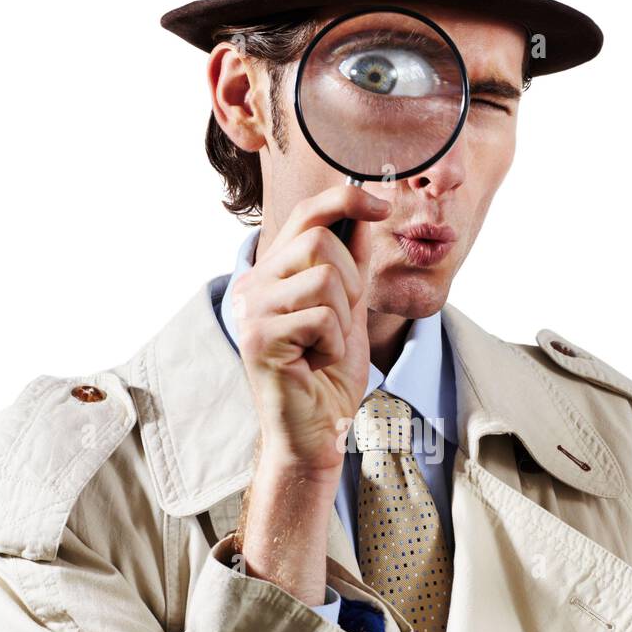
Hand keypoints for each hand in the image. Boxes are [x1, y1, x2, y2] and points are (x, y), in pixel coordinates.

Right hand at [232, 184, 390, 479]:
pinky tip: (318, 362)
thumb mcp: (348, 310)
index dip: (344, 198)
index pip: (304, 213)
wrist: (316, 433)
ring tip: (327, 345)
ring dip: (342, 316)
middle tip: (342, 320)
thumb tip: (363, 212)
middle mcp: (252, 284)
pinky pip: (321, 316)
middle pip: (318, 239)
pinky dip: (335, 342)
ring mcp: (251, 310)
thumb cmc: (328, 376)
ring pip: (324, 275)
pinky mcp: (259, 337)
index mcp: (271, 273)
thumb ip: (351, 263)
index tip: (380, 204)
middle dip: (350, 279)